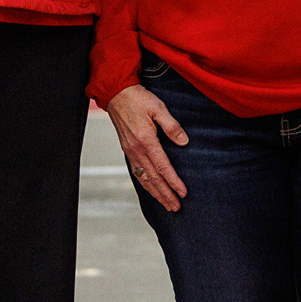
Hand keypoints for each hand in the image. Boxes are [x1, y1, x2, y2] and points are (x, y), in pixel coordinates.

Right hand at [105, 84, 188, 211]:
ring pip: (144, 179)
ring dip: (156, 193)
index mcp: (146, 140)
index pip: (163, 167)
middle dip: (165, 194)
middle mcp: (137, 150)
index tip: (183, 192)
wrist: (116, 94)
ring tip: (167, 205)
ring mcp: (130, 152)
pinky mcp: (128, 150)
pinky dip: (146, 185)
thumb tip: (184, 142)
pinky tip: (152, 190)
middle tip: (176, 207)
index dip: (173, 181)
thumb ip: (172, 126)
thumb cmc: (139, 98)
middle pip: (153, 178)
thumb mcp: (159, 108)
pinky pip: (137, 173)